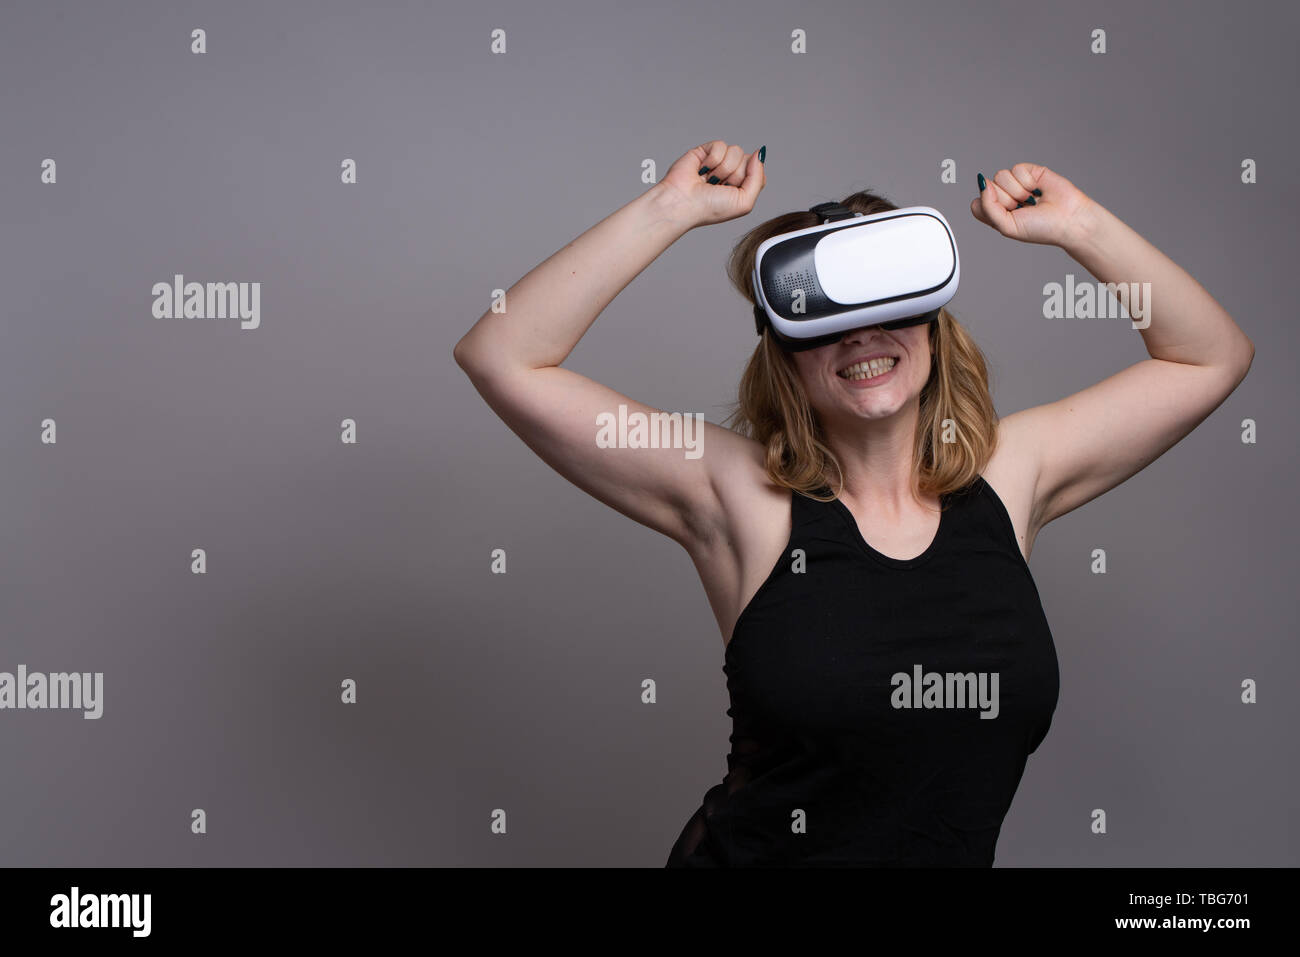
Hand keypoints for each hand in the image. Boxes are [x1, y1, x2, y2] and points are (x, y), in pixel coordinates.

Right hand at [656, 140, 765, 228]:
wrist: (683, 202)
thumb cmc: (710, 208)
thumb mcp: (744, 202)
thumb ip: (758, 178)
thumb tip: (758, 153)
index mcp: (741, 186)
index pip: (758, 171)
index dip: (749, 179)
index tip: (734, 192)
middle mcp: (731, 173)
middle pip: (748, 160)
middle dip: (734, 175)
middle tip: (718, 187)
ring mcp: (719, 161)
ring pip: (736, 151)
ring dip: (722, 169)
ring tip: (709, 180)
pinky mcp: (705, 151)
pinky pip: (720, 145)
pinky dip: (712, 160)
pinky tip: (702, 170)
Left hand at [970, 163, 1095, 247]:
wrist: (1068, 219)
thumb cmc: (1041, 228)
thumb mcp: (1007, 226)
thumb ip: (987, 207)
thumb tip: (983, 183)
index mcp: (996, 214)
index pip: (976, 204)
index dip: (988, 207)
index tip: (1005, 214)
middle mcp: (1004, 198)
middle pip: (988, 188)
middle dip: (1006, 200)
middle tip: (1023, 208)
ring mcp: (1016, 184)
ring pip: (1000, 176)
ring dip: (1018, 190)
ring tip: (1031, 200)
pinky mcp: (1029, 172)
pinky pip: (1017, 169)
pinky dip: (1027, 181)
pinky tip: (1037, 189)